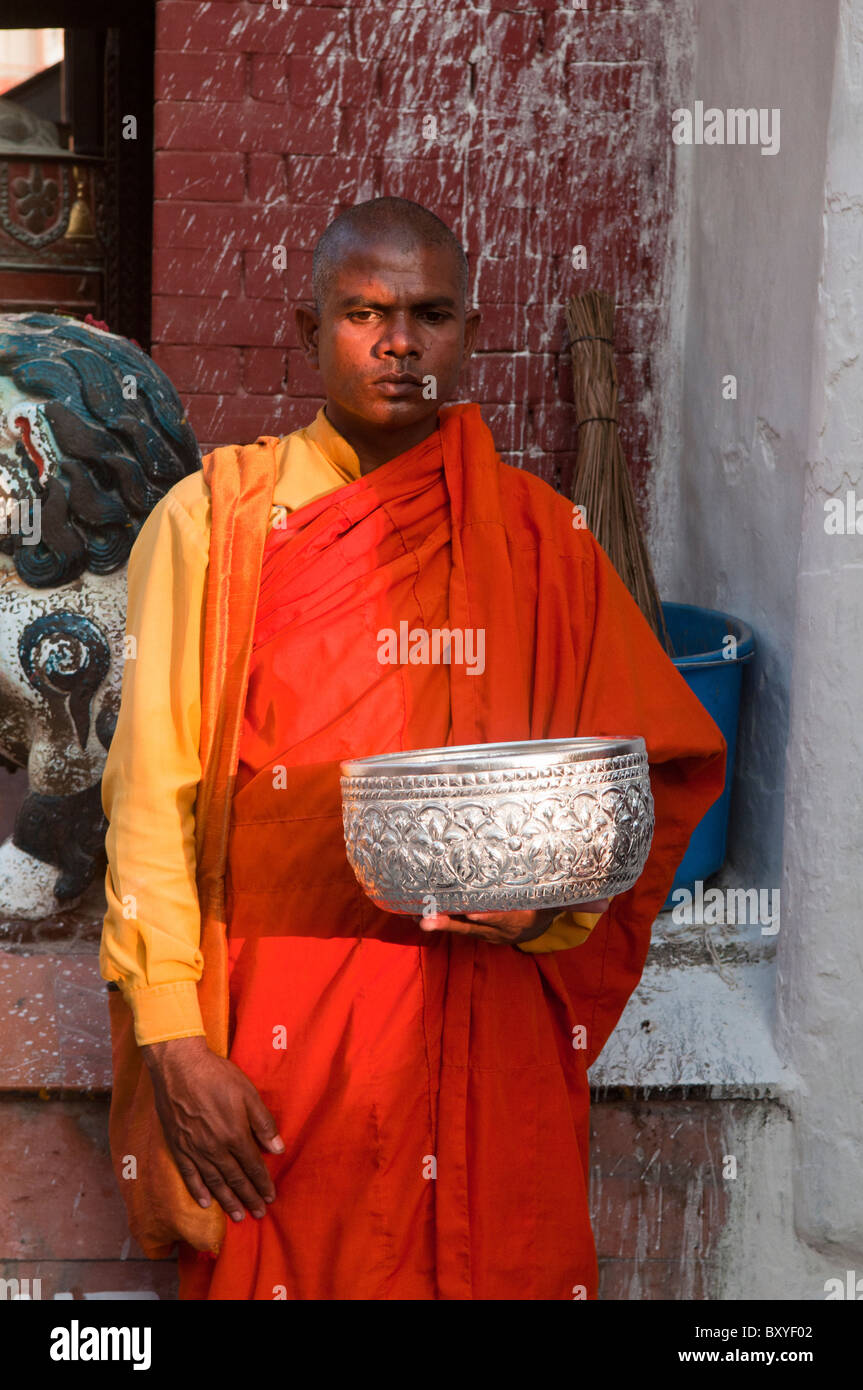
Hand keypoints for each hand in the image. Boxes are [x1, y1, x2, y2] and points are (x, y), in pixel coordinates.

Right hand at [142, 1036, 284, 1221]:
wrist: (179, 1067)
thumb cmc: (217, 1076)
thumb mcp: (248, 1094)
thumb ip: (263, 1124)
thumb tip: (278, 1149)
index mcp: (234, 1135)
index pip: (253, 1166)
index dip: (262, 1183)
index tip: (270, 1197)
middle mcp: (215, 1148)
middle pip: (235, 1179)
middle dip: (249, 1198)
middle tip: (259, 1214)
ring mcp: (194, 1150)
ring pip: (214, 1182)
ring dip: (227, 1201)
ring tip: (237, 1216)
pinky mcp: (178, 1146)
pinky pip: (189, 1175)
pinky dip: (198, 1191)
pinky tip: (205, 1203)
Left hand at [417, 898, 610, 944]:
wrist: (535, 927)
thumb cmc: (547, 903)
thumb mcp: (562, 901)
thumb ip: (578, 900)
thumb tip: (604, 903)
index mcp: (522, 920)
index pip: (505, 919)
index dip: (491, 918)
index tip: (474, 915)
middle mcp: (501, 930)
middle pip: (475, 926)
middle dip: (454, 922)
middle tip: (431, 918)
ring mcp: (485, 932)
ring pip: (461, 928)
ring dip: (441, 923)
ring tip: (421, 919)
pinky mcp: (473, 930)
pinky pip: (456, 926)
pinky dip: (440, 921)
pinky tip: (419, 914)